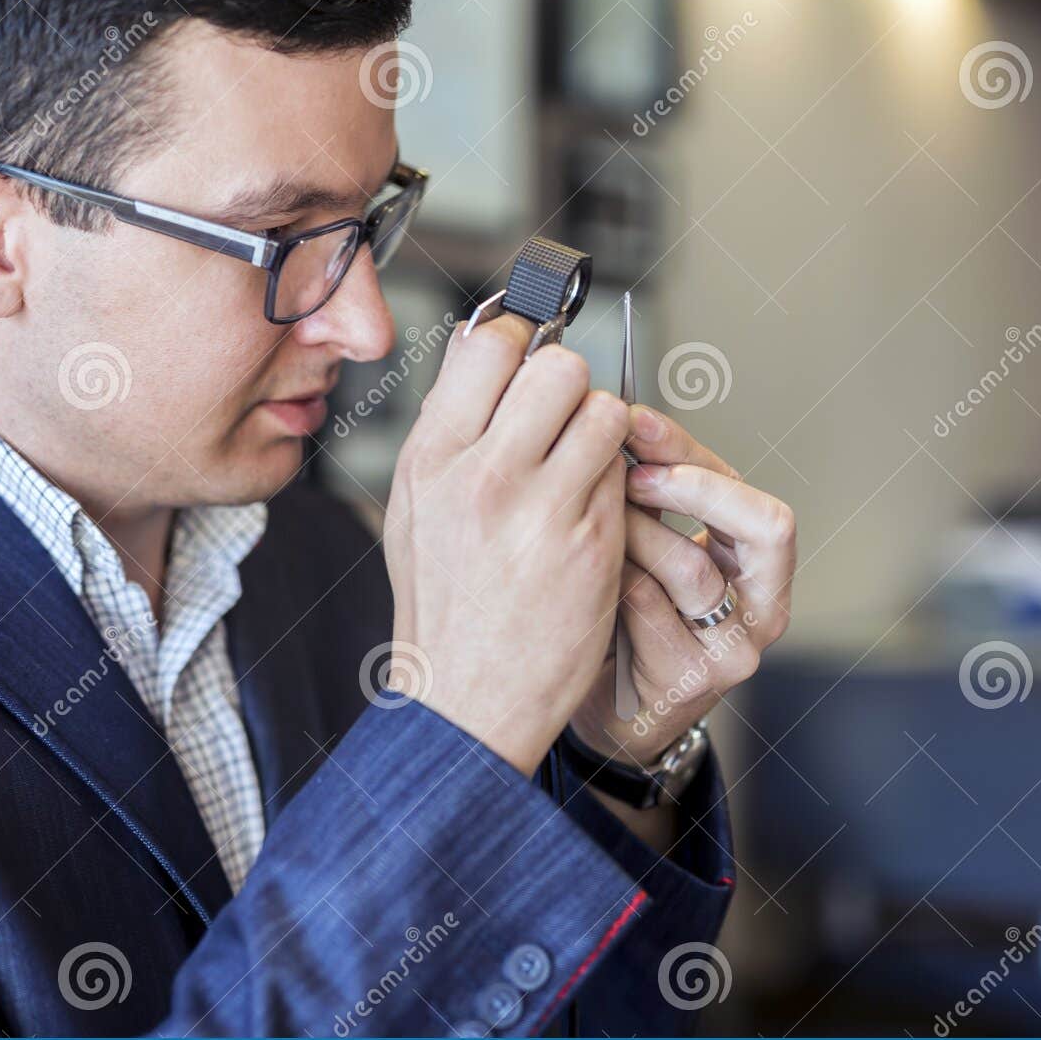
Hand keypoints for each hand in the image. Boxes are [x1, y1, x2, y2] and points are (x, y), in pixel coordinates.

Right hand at [383, 315, 628, 773]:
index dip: (521, 341)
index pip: (490, 344)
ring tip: (582, 465)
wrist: (469, 698)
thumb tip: (474, 343)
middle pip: (558, 367)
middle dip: (570, 383)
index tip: (530, 357)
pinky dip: (617, 482)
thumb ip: (448, 423)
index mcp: (433, 459)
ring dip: (603, 430)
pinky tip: (592, 512)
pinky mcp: (594, 544)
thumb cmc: (443, 604)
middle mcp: (485, 476)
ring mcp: (543, 510)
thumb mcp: (415, 506)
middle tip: (563, 417)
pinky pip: (625, 473)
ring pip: (605, 413)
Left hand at [570, 404, 795, 767]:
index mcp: (762, 569)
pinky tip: (582, 573)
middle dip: (692, 487)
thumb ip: (656, 491)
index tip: (636, 426)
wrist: (611, 709)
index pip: (759, 499)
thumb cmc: (631, 621)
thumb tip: (627, 418)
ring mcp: (733, 651)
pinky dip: (608, 577)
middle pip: (766, 526)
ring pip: (691, 565)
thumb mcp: (654, 545)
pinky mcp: (691, 679)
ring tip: (594, 522)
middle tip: (630, 474)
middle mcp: (764, 611)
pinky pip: (646, 605)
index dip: (696, 456)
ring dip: (634, 531)